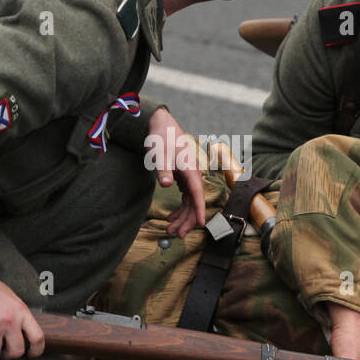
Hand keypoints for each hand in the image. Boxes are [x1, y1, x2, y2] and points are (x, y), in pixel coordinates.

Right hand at [0, 280, 44, 358]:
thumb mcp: (11, 298)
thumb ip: (17, 314)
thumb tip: (20, 329)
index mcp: (22, 312)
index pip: (37, 337)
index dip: (36, 351)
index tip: (30, 355)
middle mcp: (11, 320)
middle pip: (16, 351)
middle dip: (8, 355)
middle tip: (1, 352)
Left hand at [147, 108, 205, 236]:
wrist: (160, 125)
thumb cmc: (161, 138)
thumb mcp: (159, 154)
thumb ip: (163, 170)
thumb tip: (167, 184)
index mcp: (190, 169)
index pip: (198, 193)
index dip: (199, 209)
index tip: (200, 224)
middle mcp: (193, 174)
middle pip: (194, 202)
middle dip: (187, 220)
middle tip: (177, 234)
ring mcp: (189, 176)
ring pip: (190, 202)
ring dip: (182, 217)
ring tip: (171, 230)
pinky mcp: (183, 177)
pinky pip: (185, 198)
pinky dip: (179, 209)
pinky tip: (171, 218)